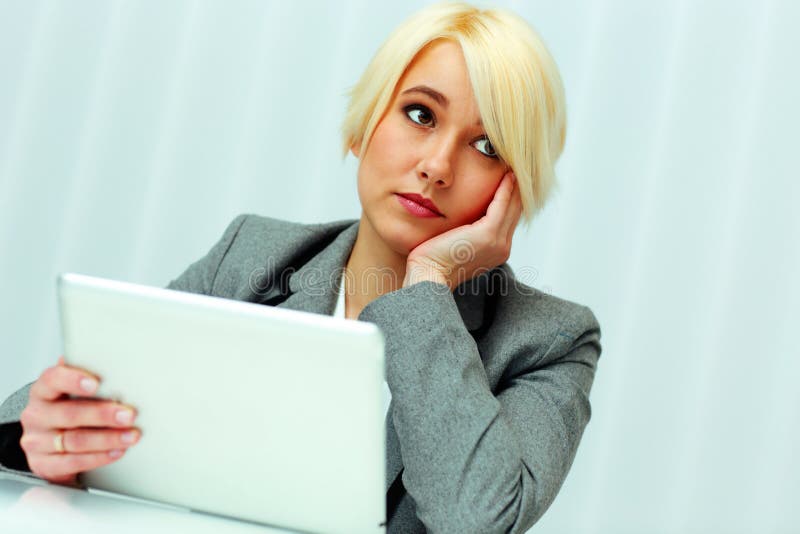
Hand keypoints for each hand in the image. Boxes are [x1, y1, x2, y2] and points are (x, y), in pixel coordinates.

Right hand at [19, 356, 139, 484]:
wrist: (49, 445)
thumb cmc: (68, 410)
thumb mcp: (72, 392)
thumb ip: (87, 376)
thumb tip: (110, 358)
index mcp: (43, 391)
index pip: (53, 379)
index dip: (74, 380)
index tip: (96, 383)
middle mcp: (37, 415)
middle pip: (70, 414)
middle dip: (103, 415)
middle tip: (129, 415)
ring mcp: (37, 442)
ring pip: (75, 440)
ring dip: (108, 438)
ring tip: (131, 435)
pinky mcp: (43, 464)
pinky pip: (73, 462)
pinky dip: (99, 457)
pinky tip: (117, 451)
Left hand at [404, 171, 522, 288]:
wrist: (427, 276)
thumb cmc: (432, 263)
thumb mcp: (453, 245)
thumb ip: (463, 231)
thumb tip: (460, 217)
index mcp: (495, 251)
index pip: (508, 219)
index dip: (511, 198)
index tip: (510, 178)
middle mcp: (502, 248)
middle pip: (515, 211)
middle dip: (518, 188)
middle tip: (518, 166)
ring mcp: (497, 242)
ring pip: (512, 206)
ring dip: (515, 184)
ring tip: (515, 165)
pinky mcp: (488, 234)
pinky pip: (501, 205)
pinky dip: (506, 188)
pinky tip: (507, 173)